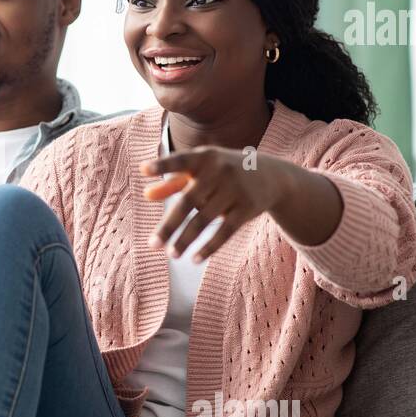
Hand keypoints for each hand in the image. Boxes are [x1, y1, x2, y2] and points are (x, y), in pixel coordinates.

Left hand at [139, 147, 290, 260]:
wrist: (271, 175)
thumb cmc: (224, 172)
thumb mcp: (202, 171)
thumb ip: (173, 182)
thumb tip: (146, 195)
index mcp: (204, 157)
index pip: (180, 161)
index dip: (163, 165)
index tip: (144, 169)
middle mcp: (219, 171)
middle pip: (187, 202)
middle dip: (169, 226)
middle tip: (152, 245)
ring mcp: (235, 190)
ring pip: (204, 220)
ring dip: (186, 240)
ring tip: (171, 255)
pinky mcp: (248, 208)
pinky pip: (225, 231)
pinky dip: (209, 247)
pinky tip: (195, 259)